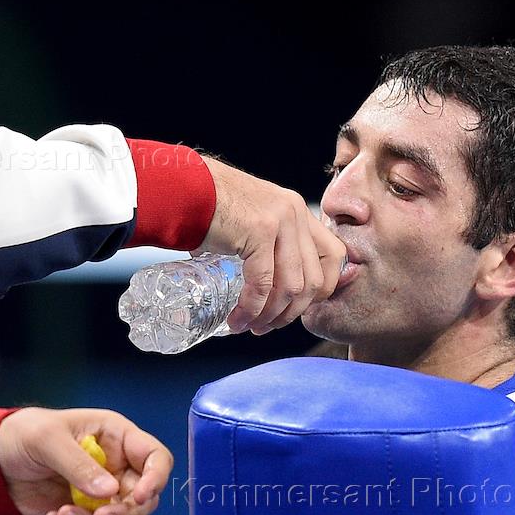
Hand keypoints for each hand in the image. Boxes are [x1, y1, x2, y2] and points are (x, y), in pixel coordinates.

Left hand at [0, 408, 171, 514]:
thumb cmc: (25, 433)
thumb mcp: (48, 439)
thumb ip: (79, 464)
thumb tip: (109, 492)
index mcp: (117, 437)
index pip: (155, 457)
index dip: (156, 478)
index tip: (141, 496)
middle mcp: (117, 467)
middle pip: (144, 500)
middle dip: (123, 514)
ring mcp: (102, 495)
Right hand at [198, 156, 344, 334]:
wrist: (180, 188)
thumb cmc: (206, 206)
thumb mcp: (250, 220)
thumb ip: (267, 244)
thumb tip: (268, 285)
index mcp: (297, 210)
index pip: (333, 256)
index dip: (320, 291)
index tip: (294, 308)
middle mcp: (295, 212)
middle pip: (315, 279)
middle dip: (292, 312)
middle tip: (268, 325)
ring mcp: (280, 221)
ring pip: (291, 287)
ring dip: (271, 316)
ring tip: (250, 326)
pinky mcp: (258, 231)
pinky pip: (263, 284)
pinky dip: (251, 308)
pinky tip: (238, 319)